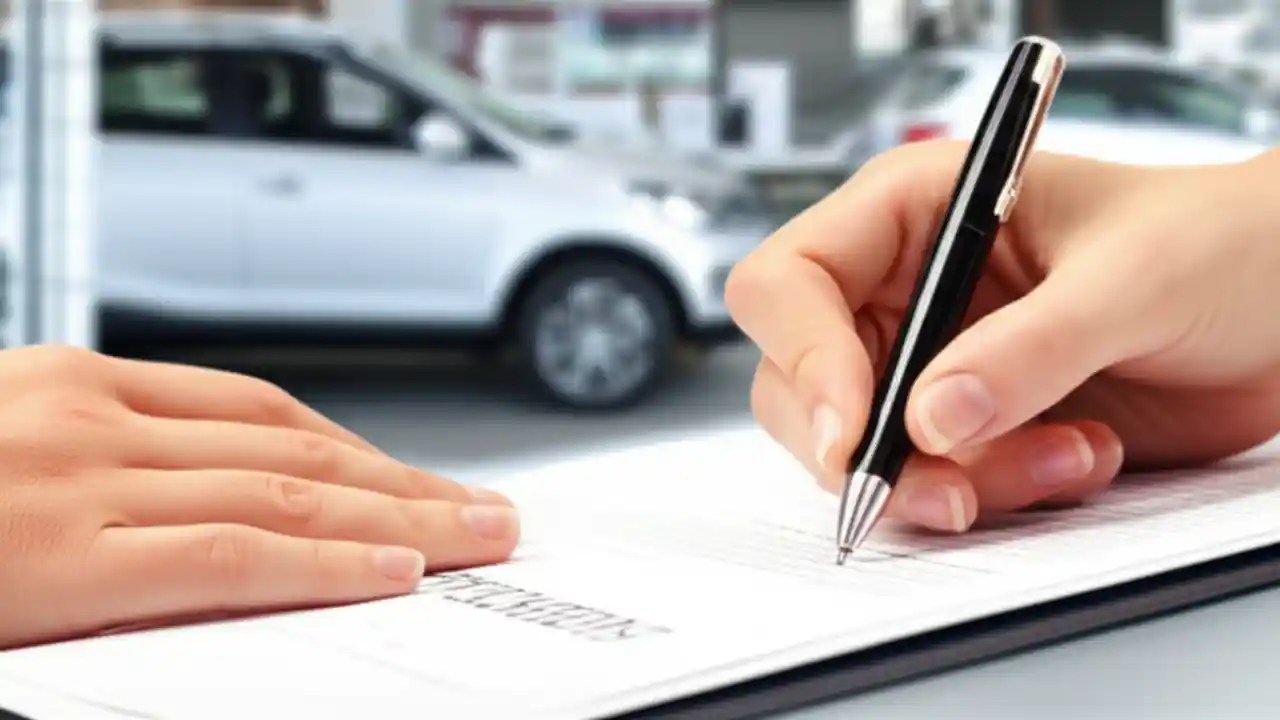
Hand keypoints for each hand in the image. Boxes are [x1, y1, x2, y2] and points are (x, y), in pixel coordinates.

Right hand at [0, 345, 518, 649]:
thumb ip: (97, 452)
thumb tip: (186, 481)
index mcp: (76, 384)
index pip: (258, 411)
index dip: (356, 448)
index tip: (412, 477)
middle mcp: (94, 422)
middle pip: (295, 450)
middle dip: (405, 485)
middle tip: (484, 510)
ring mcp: (83, 486)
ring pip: (285, 495)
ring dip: (399, 519)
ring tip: (476, 539)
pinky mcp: (63, 562)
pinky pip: (227, 559)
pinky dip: (322, 566)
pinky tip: (392, 576)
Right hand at [728, 141, 1279, 533]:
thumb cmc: (1221, 245)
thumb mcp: (1132, 280)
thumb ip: (1029, 348)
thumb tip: (931, 419)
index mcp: (916, 211)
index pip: (790, 282)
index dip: (804, 357)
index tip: (855, 432)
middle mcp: (906, 287)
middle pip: (802, 382)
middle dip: (868, 448)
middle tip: (944, 489)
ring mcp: (932, 359)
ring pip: (865, 449)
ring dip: (958, 480)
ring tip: (1068, 453)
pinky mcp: (971, 422)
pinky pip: (934, 482)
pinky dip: (999, 493)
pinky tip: (1082, 454)